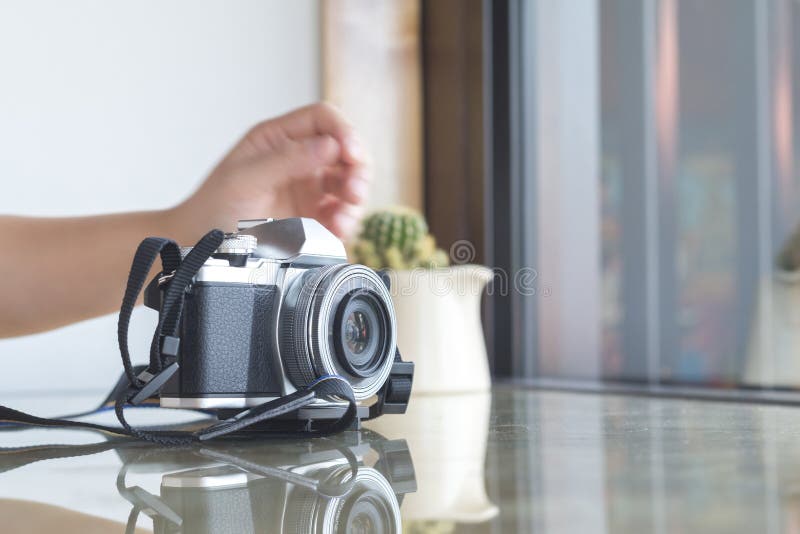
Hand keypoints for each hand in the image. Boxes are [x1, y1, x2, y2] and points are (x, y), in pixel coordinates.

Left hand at [173, 102, 368, 239]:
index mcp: (279, 139)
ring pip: (349, 182)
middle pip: (345, 150)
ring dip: (356, 197)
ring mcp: (308, 189)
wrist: (202, 248)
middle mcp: (298, 160)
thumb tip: (329, 147)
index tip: (351, 153)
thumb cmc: (212, 209)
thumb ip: (286, 160)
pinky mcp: (314, 218)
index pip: (323, 119)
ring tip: (344, 216)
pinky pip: (343, 213)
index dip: (343, 132)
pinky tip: (337, 228)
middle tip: (354, 190)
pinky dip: (348, 220)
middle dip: (357, 168)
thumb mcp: (244, 179)